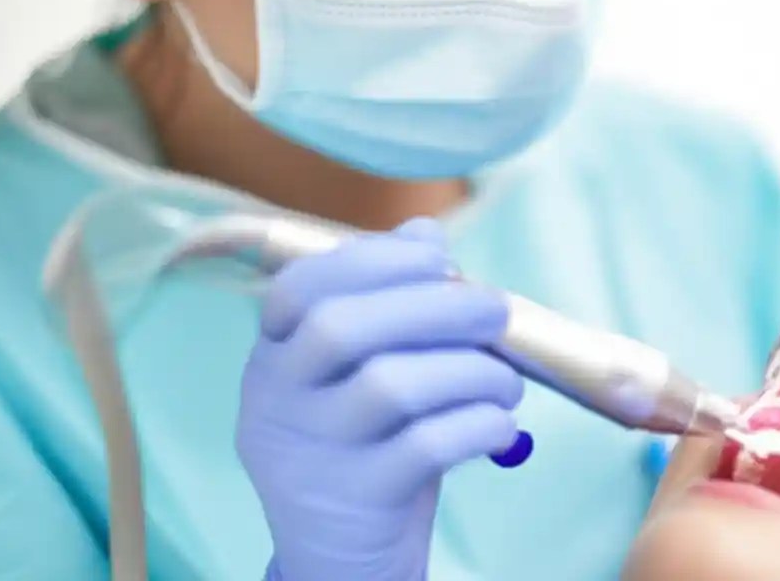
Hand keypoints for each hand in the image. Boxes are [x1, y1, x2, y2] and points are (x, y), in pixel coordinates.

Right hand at [238, 219, 530, 580]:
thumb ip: (387, 303)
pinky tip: (499, 425)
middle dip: (434, 305)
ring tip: (505, 382)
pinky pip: (426, 446)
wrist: (342, 558)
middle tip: (495, 310)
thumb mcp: (362, 374)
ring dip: (470, 370)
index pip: (298, 287)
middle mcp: (277, 402)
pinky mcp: (356, 501)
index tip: (438, 258)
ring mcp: (312, 454)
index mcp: (274, 358)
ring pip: (392, 386)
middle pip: (344, 328)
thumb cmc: (365, 447)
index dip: (373, 258)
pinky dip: (478, 425)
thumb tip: (427, 232)